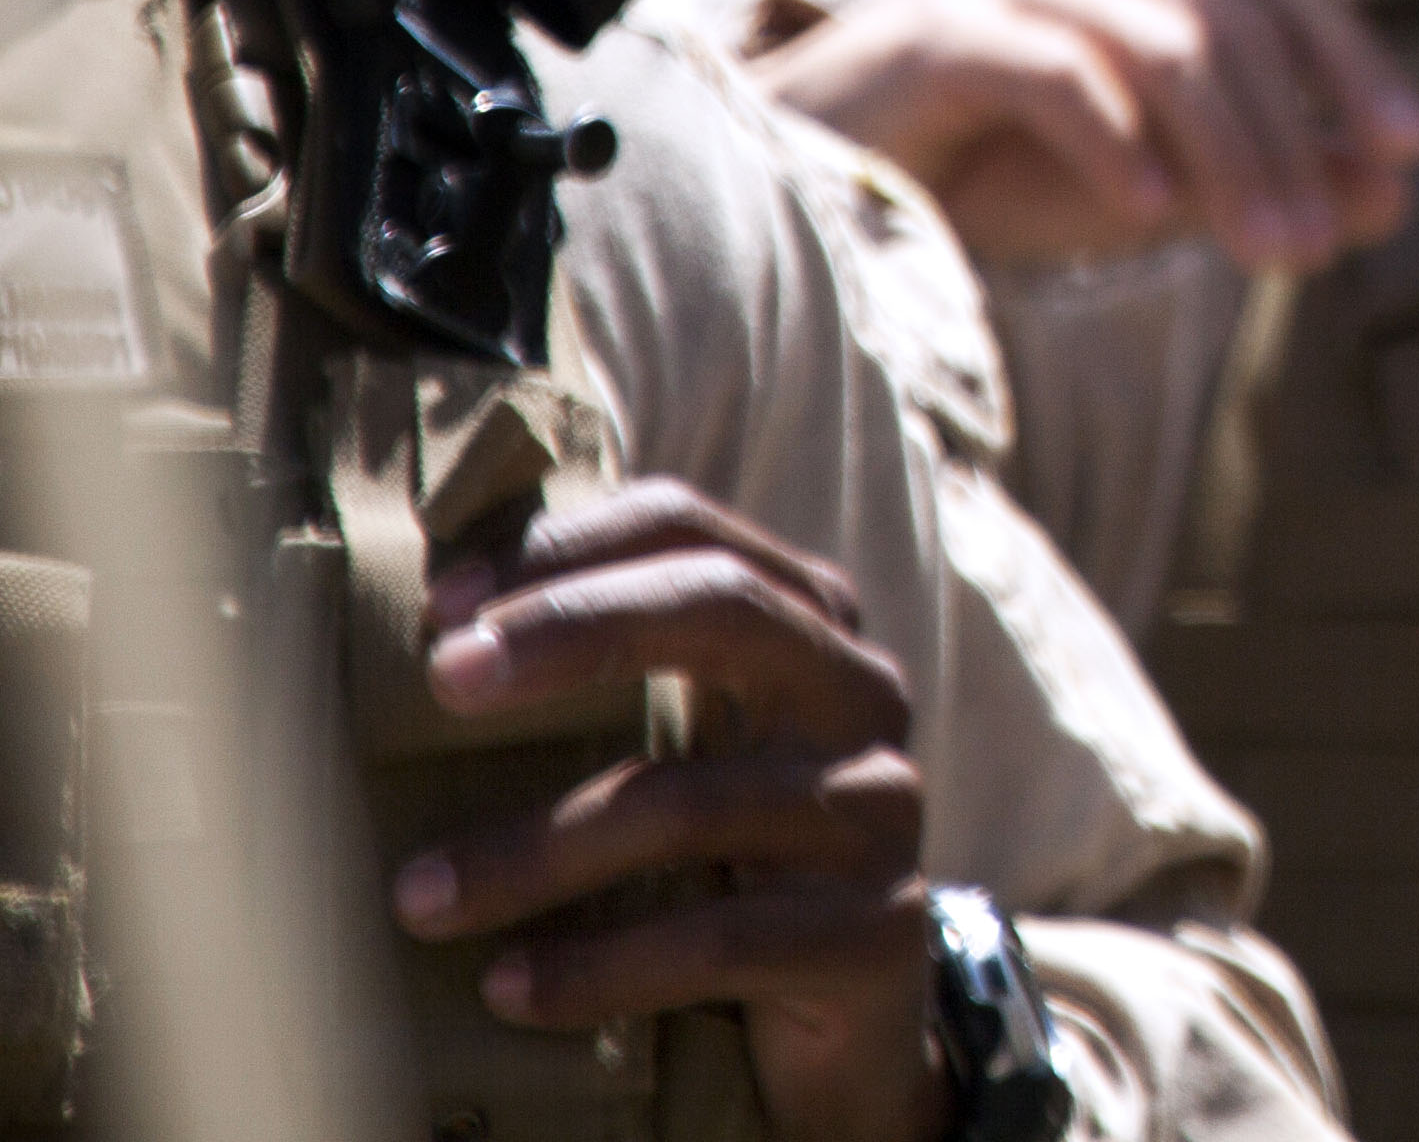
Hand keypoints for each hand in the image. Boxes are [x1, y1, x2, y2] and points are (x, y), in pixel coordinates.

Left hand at [402, 482, 943, 1141]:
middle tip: (443, 681)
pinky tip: (507, 988)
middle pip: (724, 611)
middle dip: (575, 631)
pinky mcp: (875, 929)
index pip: (695, 530)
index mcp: (807, 623)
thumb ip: (605, 678)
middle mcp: (859, 692)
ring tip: (417, 895)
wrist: (844, 1011)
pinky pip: (719, 940)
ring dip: (534, 850)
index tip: (442, 606)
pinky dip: (599, 965)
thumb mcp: (677, 745)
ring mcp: (878, 808)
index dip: (568, 549)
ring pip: (692, 800)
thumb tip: (428, 631)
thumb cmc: (717, 857)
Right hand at [748, 0, 1418, 271]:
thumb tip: (1398, 195)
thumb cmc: (1014, 165)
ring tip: (1271, 250)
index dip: (1357, 68)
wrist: (840, 173)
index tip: (1417, 149)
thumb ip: (1274, 175)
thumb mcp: (1165, 181)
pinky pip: (1056, 68)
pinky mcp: (944, 22)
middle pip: (1233, 25)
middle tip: (1323, 248)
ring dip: (1229, 156)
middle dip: (1292, 139)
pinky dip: (1113, 140)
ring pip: (1160, 46)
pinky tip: (1150, 211)